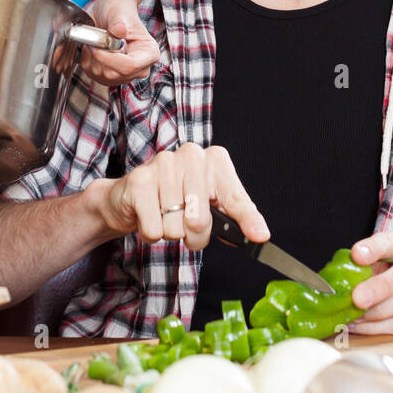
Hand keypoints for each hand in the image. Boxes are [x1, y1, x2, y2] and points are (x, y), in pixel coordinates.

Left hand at [82, 0, 160, 85]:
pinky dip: (88, 60)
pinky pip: (92, 74)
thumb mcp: (119, 12)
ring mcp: (124, 75)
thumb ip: (119, 22)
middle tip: (97, 37)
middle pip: (114, 73)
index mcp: (149, 53)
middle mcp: (139, 68)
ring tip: (98, 41)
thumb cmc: (119, 11)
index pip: (130, 66)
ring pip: (101, 75)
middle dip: (99, 56)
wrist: (110, 13)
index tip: (97, 47)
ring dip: (92, 57)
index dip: (110, 59)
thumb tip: (119, 30)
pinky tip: (94, 48)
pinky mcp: (109, 77)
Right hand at [92, 143, 269, 250]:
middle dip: (194, 236)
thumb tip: (258, 235)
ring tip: (164, 215)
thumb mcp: (210, 204)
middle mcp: (192, 155)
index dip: (248, 219)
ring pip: (175, 228)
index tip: (260, 235)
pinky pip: (154, 229)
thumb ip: (233, 218)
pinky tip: (149, 215)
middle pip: (201, 220)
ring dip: (170, 233)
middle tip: (186, 227)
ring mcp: (164, 164)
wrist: (132, 195)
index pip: (235, 196)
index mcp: (215, 160)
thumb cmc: (177, 199)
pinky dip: (151, 233)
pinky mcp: (139, 181)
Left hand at [346, 226, 392, 335]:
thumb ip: (365, 261)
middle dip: (381, 286)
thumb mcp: (382, 254)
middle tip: (357, 298)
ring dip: (381, 310)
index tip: (356, 255)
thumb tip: (339, 278)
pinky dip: (383, 326)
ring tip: (357, 315)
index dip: (377, 247)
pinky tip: (363, 325)